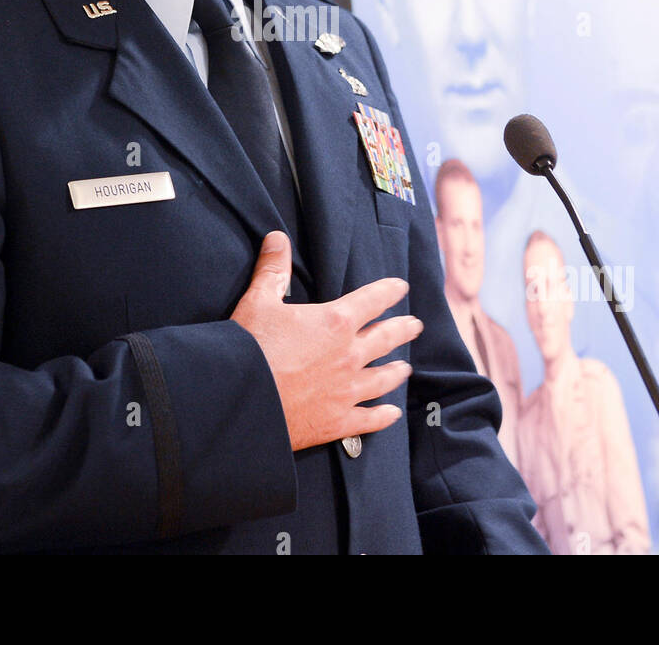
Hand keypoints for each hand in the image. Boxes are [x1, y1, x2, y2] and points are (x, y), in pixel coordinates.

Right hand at [231, 230, 422, 451]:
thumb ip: (273, 269)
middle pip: (386, 338)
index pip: (372, 299)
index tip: (401, 287)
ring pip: (383, 379)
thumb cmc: (250, 346)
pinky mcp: (339, 421)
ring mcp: (347, 390)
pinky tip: (391, 414)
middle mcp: (350, 355)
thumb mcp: (259, 300)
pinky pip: (369, 419)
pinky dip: (383, 416)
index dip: (389, 291)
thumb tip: (277, 237)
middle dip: (403, 329)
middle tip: (415, 325)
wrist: (242, 397)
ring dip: (396, 371)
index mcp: (335, 321)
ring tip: (405, 368)